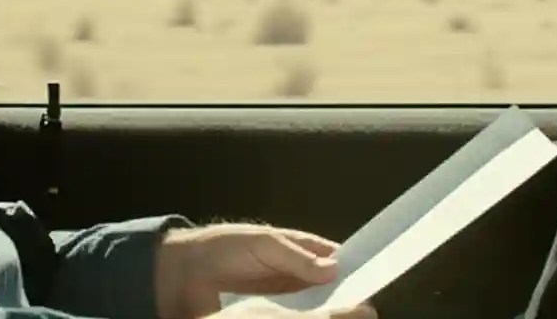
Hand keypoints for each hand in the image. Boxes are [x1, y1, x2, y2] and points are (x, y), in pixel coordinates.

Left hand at [155, 223, 373, 318]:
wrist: (182, 275)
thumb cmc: (222, 248)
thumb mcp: (262, 244)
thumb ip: (295, 257)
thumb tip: (334, 268)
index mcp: (296, 249)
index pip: (334, 258)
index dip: (354, 267)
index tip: (374, 279)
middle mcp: (295, 276)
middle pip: (330, 288)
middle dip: (347, 296)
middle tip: (365, 308)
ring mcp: (284, 299)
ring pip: (317, 308)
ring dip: (330, 312)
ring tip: (348, 315)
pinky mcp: (269, 317)